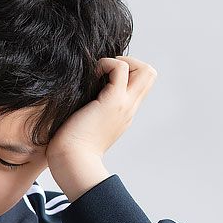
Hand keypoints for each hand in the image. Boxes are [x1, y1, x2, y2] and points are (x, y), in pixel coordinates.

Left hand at [44, 56, 156, 200]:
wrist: (72, 161)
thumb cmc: (72, 147)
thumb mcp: (87, 124)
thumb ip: (92, 110)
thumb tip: (80, 97)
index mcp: (124, 113)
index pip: (141, 84)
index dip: (127, 72)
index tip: (104, 76)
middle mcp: (129, 108)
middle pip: (150, 74)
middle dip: (130, 62)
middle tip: (106, 70)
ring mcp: (124, 104)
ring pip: (145, 69)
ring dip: (121, 61)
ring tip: (100, 71)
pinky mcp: (112, 101)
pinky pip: (120, 69)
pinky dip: (106, 63)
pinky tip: (91, 74)